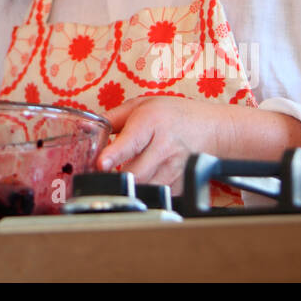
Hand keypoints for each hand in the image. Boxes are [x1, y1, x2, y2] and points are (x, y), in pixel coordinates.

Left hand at [96, 97, 232, 192]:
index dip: (114, 155)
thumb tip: (89, 127)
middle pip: (137, 173)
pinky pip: (156, 195)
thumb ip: (114, 117)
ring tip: (121, 179)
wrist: (212, 128)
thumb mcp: (142, 105)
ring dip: (130, 187)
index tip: (101, 164)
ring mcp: (175, 169)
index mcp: (151, 122)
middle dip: (117, 178)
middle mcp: (164, 147)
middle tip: (102, 177)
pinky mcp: (180, 185)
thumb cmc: (174, 114)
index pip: (131, 142)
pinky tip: (143, 180)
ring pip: (146, 188)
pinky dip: (144, 191)